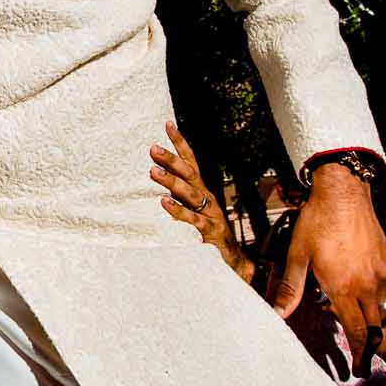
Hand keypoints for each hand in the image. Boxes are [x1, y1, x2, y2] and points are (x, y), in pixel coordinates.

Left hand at [151, 121, 251, 281]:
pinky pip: (192, 219)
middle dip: (171, 160)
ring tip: (153, 172)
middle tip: (153, 148)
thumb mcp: (192, 210)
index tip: (168, 124)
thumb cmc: (207, 232)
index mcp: (201, 190)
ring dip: (172, 182)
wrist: (232, 260)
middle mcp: (207, 198)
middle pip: (189, 174)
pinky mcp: (210, 232)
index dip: (180, 143)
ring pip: (191, 194)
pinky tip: (164, 203)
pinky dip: (178, 211)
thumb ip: (177, 196)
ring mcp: (210, 214)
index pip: (191, 162)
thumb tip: (155, 178)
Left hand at [272, 163, 385, 360]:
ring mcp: (382, 272)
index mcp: (344, 289)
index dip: (359, 355)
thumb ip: (290, 288)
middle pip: (377, 327)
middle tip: (365, 360)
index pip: (357, 332)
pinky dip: (382, 296)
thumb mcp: (297, 256)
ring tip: (365, 327)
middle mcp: (368, 285)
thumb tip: (277, 314)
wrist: (344, 192)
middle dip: (372, 347)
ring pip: (385, 308)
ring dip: (376, 321)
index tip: (358, 371)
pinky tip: (369, 293)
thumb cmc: (316, 223)